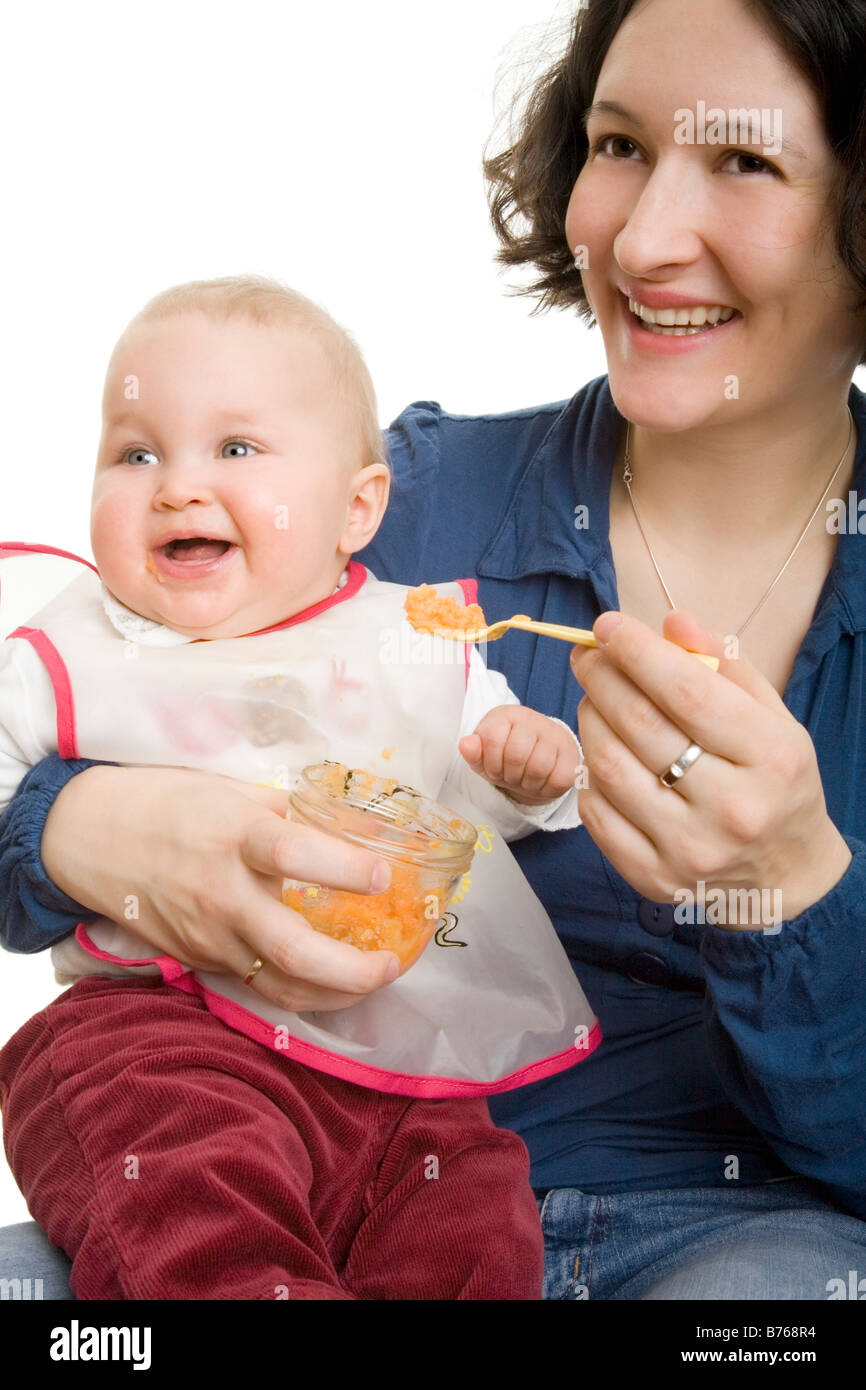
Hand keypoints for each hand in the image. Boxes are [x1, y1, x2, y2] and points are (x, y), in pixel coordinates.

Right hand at [42, 764, 399, 1009]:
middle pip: (293, 949)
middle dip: (352, 969)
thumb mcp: (232, 791)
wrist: (89, 836)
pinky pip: (259, 984)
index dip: (345, 868)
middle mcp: (222, 893)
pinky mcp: (200, 959)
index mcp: (234, 836)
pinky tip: (334, 981)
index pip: (296, 854)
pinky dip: (303, 990)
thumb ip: (292, 814)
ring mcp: (210, 936)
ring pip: (281, 986)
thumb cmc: (167, 802)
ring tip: (377, 979)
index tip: (385, 876)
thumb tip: (357, 829)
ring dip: (337, 994)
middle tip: (394, 962)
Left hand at [458, 704, 579, 805]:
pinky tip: (542, 782)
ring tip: (526, 778)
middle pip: (517, 754)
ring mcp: (554, 734)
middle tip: (512, 776)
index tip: (494, 768)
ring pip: (539, 767)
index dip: (491, 763)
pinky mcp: (571, 753)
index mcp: (505, 715)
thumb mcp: (484, 758)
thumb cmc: (505, 758)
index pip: (492, 739)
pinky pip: (559, 779)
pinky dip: (546, 789)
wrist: (537, 760)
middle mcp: (532, 719)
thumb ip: (473, 752)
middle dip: (510, 775)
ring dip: (528, 783)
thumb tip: (466, 744)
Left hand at [570, 609, 851, 926]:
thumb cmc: (774, 781)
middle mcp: (732, 807)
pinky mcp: (654, 878)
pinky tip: (602, 752)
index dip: (638, 652)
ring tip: (595, 699)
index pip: (688, 692)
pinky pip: (595, 812)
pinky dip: (588, 772)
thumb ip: (726, 666)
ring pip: (607, 765)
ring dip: (589, 719)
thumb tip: (672, 621)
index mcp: (771, 757)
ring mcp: (689, 849)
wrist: (785, 873)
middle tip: (589, 657)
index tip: (608, 626)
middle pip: (640, 724)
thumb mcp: (772, 717)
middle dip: (602, 678)